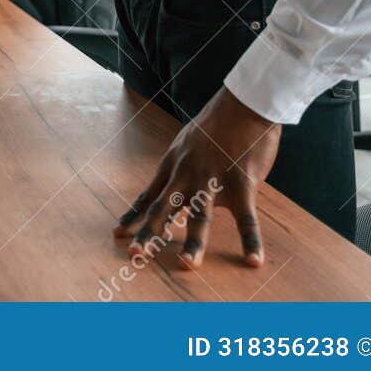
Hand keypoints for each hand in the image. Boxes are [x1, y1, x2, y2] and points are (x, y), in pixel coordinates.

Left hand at [116, 87, 280, 269]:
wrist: (243, 104)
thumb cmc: (218, 122)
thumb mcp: (189, 142)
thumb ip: (184, 166)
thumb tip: (182, 187)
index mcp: (173, 165)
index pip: (149, 195)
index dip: (134, 216)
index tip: (117, 234)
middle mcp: (187, 174)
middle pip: (165, 209)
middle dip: (149, 234)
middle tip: (134, 256)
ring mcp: (213, 180)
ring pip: (200, 216)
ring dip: (194, 243)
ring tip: (186, 265)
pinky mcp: (241, 184)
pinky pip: (247, 218)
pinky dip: (251, 240)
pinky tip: (253, 260)